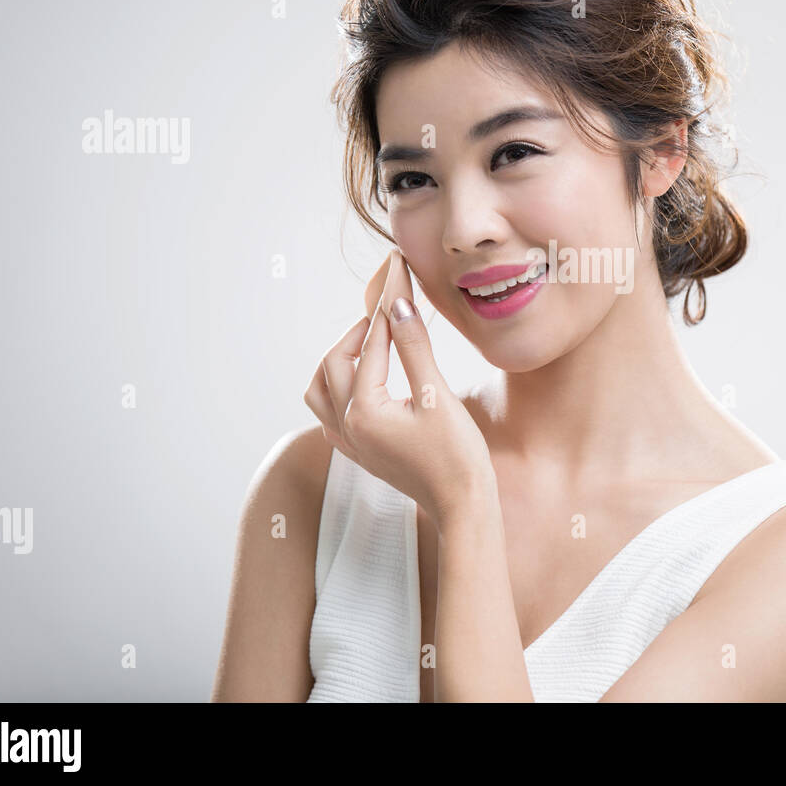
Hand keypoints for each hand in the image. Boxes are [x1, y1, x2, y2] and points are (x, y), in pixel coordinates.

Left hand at [303, 249, 495, 524]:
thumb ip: (413, 347)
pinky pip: (330, 414)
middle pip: (334, 364)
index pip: (370, 346)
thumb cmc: (457, 457)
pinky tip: (363, 384)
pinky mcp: (361, 453)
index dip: (386, 310)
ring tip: (368, 344)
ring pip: (321, 390)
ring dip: (339, 361)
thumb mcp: (437, 395)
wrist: (464, 506)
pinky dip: (339, 390)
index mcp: (363, 411)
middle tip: (385, 313)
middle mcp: (347, 427)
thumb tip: (399, 305)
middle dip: (358, 334)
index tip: (395, 279)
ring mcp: (350, 443)